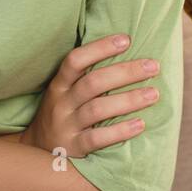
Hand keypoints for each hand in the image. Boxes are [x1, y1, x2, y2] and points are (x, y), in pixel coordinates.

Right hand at [20, 33, 161, 157]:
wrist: (37, 151)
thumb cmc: (64, 113)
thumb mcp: (66, 92)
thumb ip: (87, 76)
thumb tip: (126, 50)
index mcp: (60, 84)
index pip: (76, 60)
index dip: (100, 48)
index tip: (127, 39)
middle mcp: (61, 103)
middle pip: (93, 82)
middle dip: (125, 72)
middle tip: (153, 67)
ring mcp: (66, 126)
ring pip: (97, 109)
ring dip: (128, 100)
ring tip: (153, 94)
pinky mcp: (73, 148)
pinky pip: (97, 138)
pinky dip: (120, 131)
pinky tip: (140, 124)